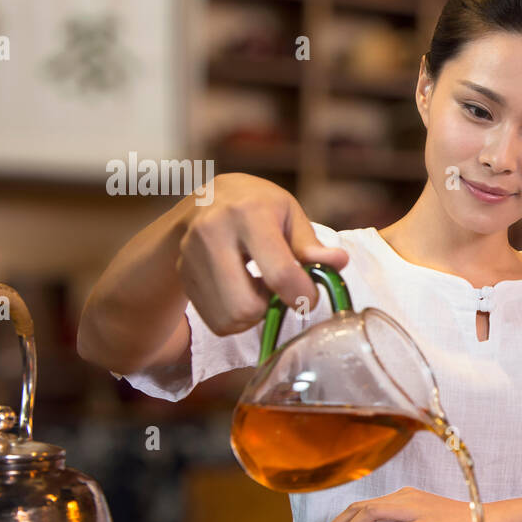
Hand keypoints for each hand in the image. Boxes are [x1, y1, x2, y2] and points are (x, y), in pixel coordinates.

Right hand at [176, 173, 349, 335]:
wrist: (204, 200)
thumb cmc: (256, 205)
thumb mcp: (288, 213)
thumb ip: (310, 244)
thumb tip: (338, 262)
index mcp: (248, 213)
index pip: (280, 273)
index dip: (302, 295)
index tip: (309, 297)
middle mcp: (213, 233)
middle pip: (246, 307)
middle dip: (268, 310)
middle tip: (276, 291)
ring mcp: (191, 255)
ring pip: (229, 319)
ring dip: (251, 316)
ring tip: (257, 289)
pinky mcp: (183, 274)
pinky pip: (215, 321)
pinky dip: (234, 316)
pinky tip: (240, 291)